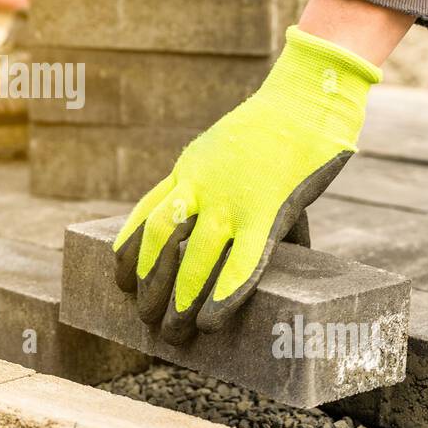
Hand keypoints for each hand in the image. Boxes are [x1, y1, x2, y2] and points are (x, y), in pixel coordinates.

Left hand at [112, 26, 381, 343]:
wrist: (307, 96)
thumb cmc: (280, 129)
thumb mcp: (233, 154)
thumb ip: (228, 192)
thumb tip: (259, 239)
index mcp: (188, 170)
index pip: (145, 215)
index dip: (129, 252)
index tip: (120, 281)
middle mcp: (200, 185)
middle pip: (160, 243)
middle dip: (149, 287)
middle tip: (145, 320)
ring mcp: (230, 198)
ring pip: (191, 258)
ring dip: (177, 298)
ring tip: (172, 331)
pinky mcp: (267, 209)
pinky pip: (240, 261)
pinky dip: (224, 294)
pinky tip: (213, 321)